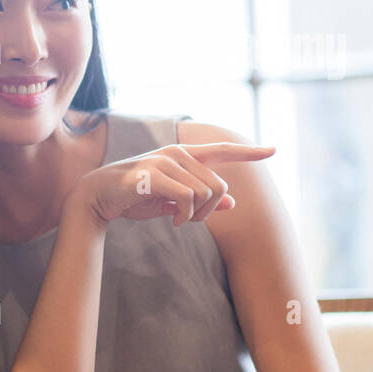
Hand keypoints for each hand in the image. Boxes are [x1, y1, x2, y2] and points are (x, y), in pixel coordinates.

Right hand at [73, 141, 275, 228]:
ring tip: (179, 220)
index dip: (249, 151)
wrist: (98, 195)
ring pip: (206, 193)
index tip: (273, 150)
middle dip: (210, 210)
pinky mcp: (154, 174)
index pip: (222, 150)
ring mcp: (166, 161)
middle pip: (219, 185)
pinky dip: (185, 216)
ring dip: (197, 215)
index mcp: (183, 154)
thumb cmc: (134, 197)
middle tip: (190, 221)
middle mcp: (177, 152)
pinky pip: (188, 198)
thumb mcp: (172, 200)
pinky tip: (173, 221)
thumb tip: (233, 204)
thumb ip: (201, 200)